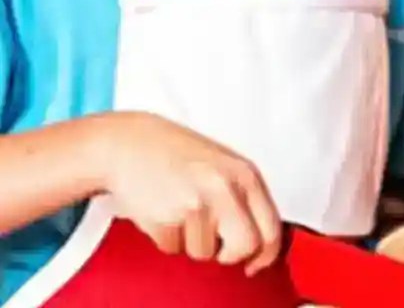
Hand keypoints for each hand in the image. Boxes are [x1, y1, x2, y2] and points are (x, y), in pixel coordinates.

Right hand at [98, 112, 281, 274]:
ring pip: (204, 252)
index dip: (266, 254)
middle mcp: (224, 188)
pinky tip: (161, 210)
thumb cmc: (176, 155)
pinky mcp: (165, 219)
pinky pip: (173, 248)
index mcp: (245, 175)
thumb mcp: (224, 166)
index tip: (255, 264)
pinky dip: (167, 238)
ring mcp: (195, 204)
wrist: (128, 143)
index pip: (271, 227)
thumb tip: (258, 241)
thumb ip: (244, 198)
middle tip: (214, 244)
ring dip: (190, 241)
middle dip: (229, 254)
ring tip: (179, 209)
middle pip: (244, 246)